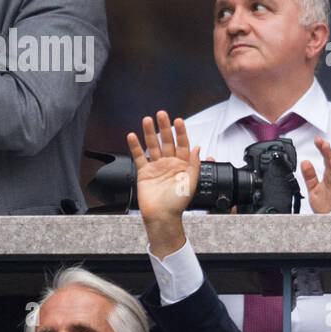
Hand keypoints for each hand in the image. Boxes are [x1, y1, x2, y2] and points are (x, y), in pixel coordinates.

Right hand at [126, 110, 200, 258]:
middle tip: (162, 114)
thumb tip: (198, 148)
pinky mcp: (144, 172)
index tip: (179, 121)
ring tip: (147, 120)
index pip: (183, 144)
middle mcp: (170, 164)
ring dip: (150, 133)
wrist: (162, 216)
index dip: (181, 132)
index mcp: (183, 165)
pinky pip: (139, 156)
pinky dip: (135, 146)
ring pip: (153, 146)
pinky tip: (132, 136)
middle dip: (164, 127)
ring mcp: (156, 167)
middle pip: (167, 141)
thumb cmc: (177, 203)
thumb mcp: (191, 182)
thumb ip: (194, 164)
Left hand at [300, 137, 330, 212]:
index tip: (317, 140)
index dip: (321, 149)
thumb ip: (309, 176)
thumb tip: (305, 162)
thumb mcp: (313, 189)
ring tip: (326, 147)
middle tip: (320, 141)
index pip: (325, 159)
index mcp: (329, 176)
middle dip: (326, 150)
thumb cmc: (326, 206)